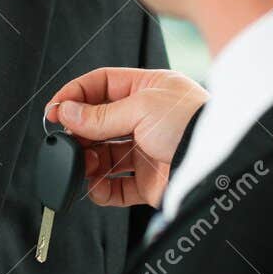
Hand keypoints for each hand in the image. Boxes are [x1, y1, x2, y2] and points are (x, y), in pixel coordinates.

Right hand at [45, 67, 207, 207]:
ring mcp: (148, 149)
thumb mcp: (141, 107)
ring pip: (105, 155)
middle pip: (100, 122)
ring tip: (81, 164)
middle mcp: (148, 118)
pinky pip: (117, 186)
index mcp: (150, 88)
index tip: (55, 109)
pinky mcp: (149, 180)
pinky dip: (101, 188)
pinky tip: (94, 185)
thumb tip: (67, 112)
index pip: (103, 84)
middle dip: (80, 132)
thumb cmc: (193, 124)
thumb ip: (100, 114)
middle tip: (65, 140)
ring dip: (88, 161)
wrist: (217, 164)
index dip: (76, 95)